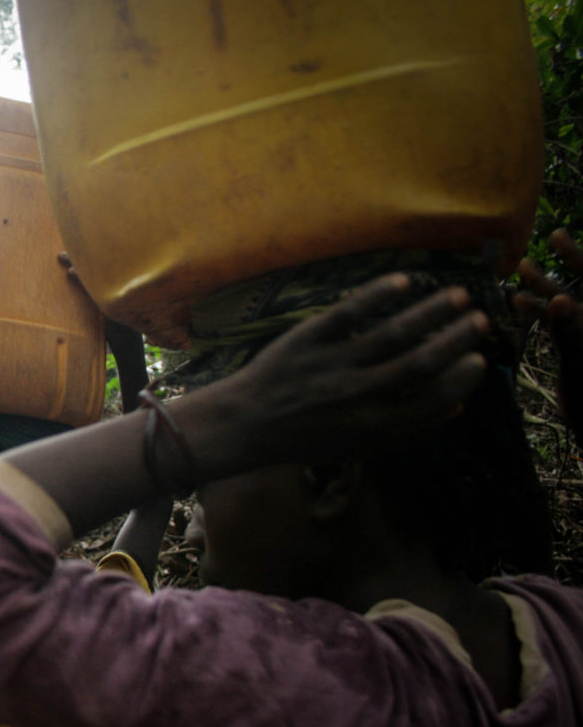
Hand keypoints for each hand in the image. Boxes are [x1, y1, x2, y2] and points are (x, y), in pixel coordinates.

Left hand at [212, 273, 488, 470]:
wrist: (244, 423)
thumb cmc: (305, 437)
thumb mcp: (356, 446)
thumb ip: (404, 428)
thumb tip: (456, 405)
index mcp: (372, 426)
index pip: (432, 399)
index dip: (461, 379)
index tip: (480, 360)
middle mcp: (357, 395)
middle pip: (420, 362)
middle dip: (456, 339)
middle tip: (481, 320)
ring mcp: (333, 364)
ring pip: (393, 332)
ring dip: (431, 311)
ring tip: (458, 295)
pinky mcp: (308, 338)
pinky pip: (350, 312)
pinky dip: (378, 294)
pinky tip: (404, 280)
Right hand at [516, 228, 582, 434]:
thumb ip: (572, 331)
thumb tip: (561, 299)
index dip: (578, 256)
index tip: (556, 235)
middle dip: (560, 266)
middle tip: (540, 247)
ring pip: (568, 305)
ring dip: (543, 289)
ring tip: (520, 271)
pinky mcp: (578, 350)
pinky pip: (559, 325)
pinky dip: (540, 314)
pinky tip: (517, 304)